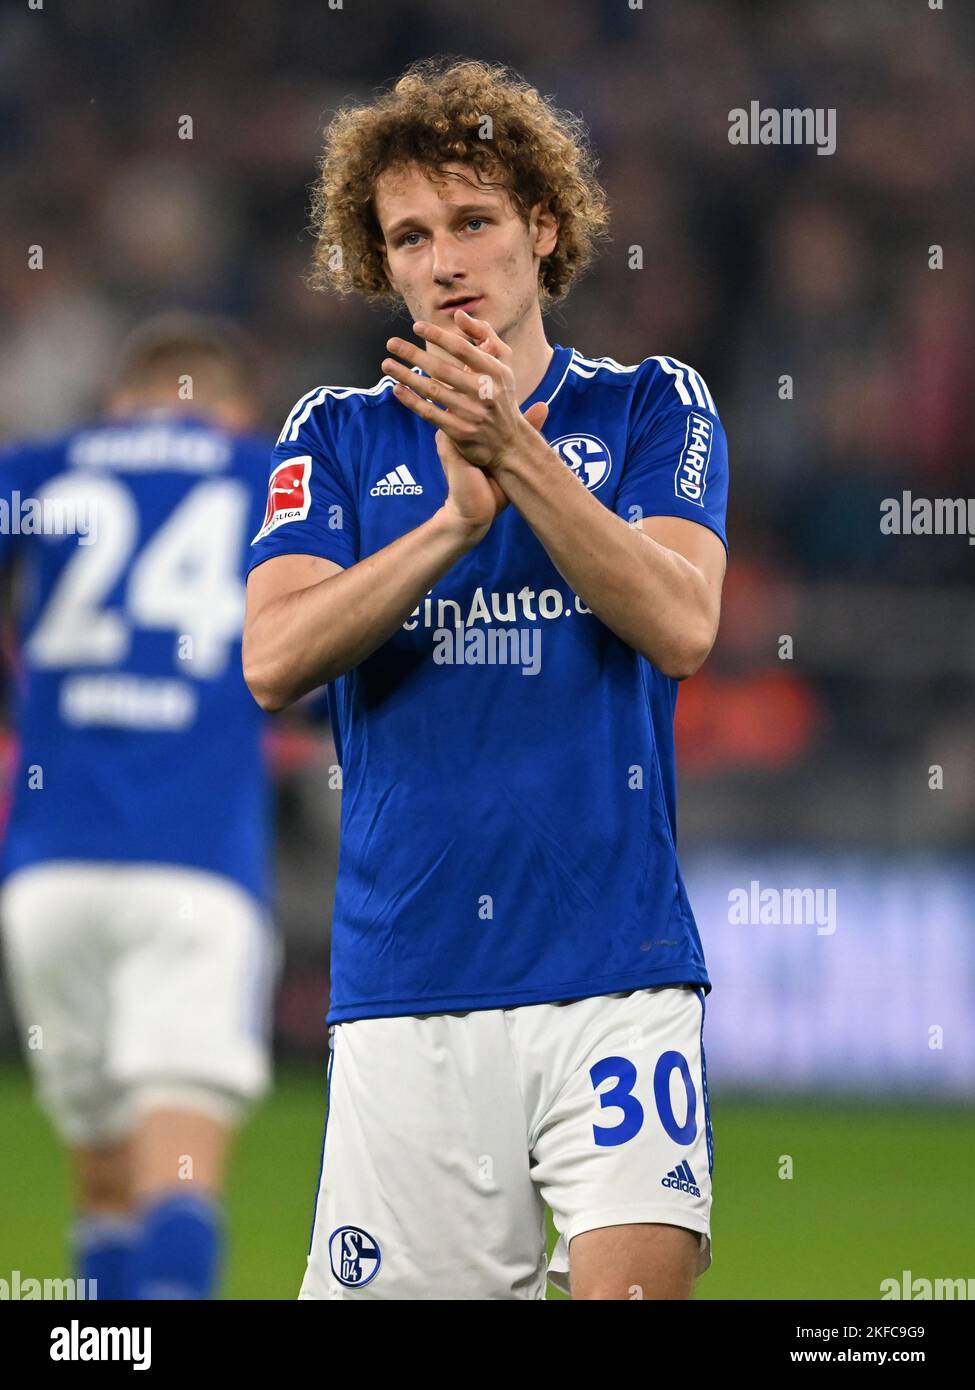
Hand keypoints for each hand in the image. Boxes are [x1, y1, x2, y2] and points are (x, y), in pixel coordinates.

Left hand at [382, 308, 547, 470]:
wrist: (509, 442)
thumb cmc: (501, 395)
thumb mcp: (503, 363)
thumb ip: (484, 335)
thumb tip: (458, 315)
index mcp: (494, 371)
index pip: (461, 348)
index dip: (437, 336)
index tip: (416, 326)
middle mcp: (484, 392)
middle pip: (442, 369)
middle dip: (413, 354)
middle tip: (391, 343)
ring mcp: (471, 413)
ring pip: (432, 391)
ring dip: (406, 376)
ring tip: (387, 364)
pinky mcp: (460, 432)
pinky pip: (431, 414)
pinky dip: (412, 401)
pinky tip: (398, 389)